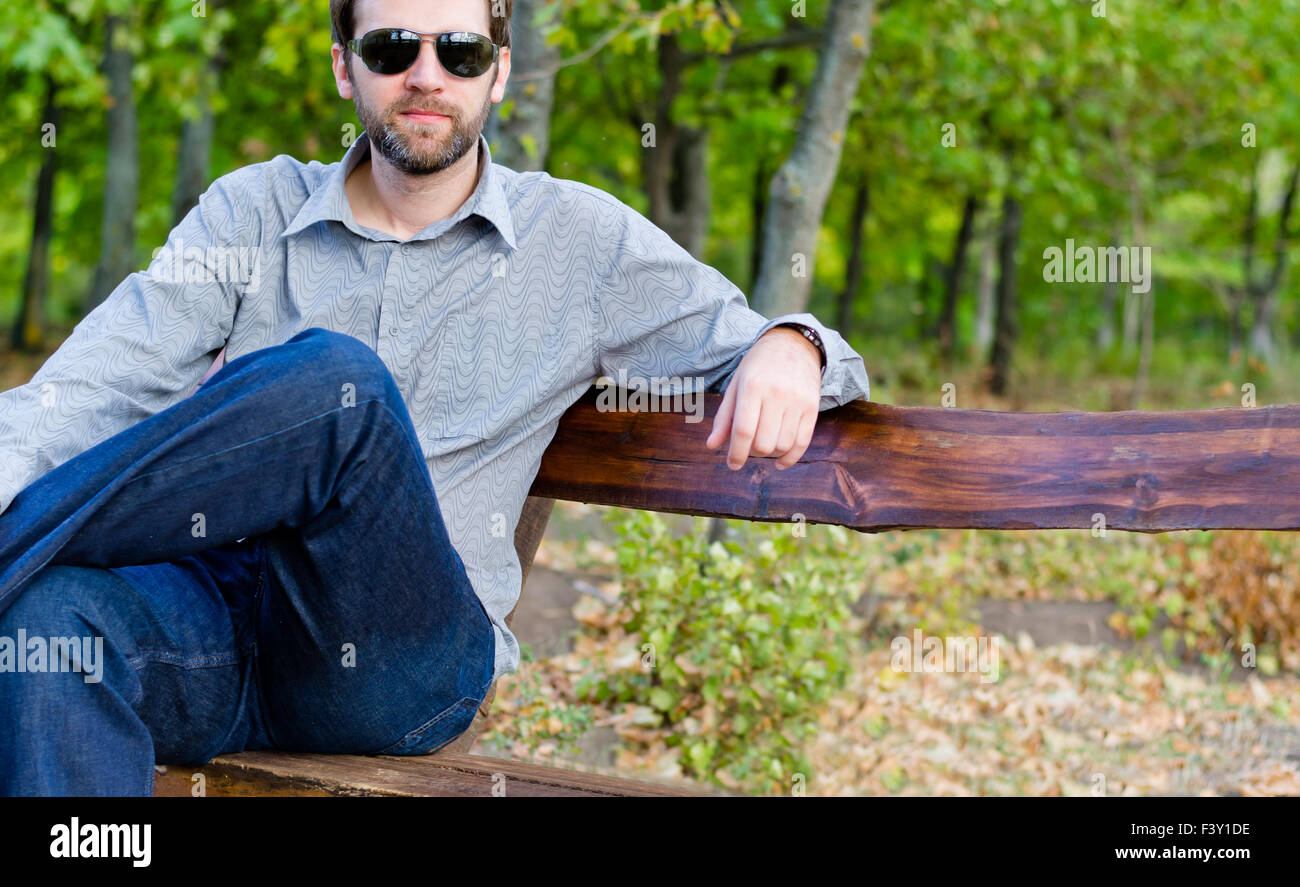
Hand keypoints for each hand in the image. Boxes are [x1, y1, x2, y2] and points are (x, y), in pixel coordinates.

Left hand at [706, 327, 821, 470]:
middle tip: (748, 446)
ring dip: (770, 453)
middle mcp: (777, 394)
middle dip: (752, 452)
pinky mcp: (812, 407)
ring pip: (782, 445)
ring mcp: (797, 401)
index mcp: (752, 387)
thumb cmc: (758, 367)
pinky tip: (779, 461)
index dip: (736, 453)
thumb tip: (712, 446)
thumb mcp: (736, 385)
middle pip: (763, 443)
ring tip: (763, 444)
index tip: (732, 464)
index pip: (743, 430)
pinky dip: (790, 457)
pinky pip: (802, 442)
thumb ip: (725, 417)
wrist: (793, 344)